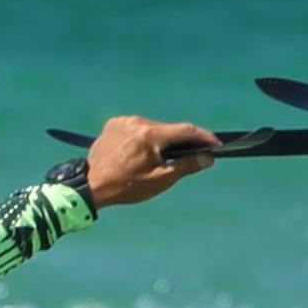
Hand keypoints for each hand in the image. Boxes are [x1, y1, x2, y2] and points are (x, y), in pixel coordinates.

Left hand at [76, 114, 220, 209]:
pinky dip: (143, 138)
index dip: (203, 137)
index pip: (185, 130)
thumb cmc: (127, 186)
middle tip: (191, 154)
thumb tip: (208, 157)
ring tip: (161, 157)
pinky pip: (135, 128)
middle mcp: (137, 121)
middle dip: (180, 141)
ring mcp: (122, 121)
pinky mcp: (112, 124)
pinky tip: (140, 153)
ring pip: (151, 128)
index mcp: (150, 134)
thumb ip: (186, 165)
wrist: (91, 186)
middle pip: (167, 129)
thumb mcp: (160, 179)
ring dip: (160, 139)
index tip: (215, 144)